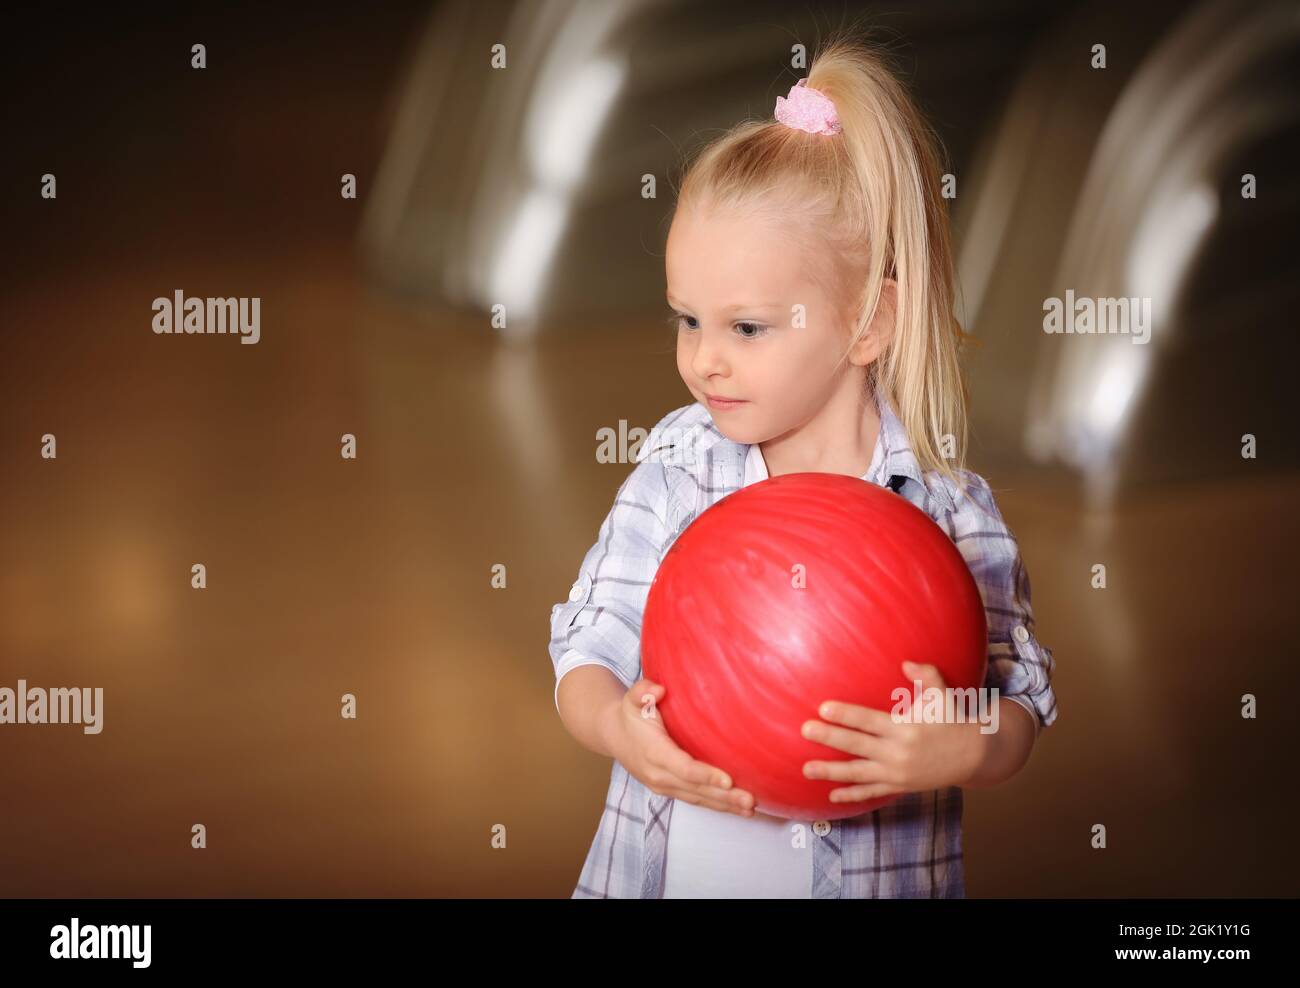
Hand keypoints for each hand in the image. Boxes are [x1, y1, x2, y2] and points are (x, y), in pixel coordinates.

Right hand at [602, 678, 755, 816]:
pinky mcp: (671, 791)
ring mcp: (664, 786)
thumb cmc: (630, 715)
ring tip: (751, 809)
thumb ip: (643, 692)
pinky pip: (697, 800)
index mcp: (654, 753)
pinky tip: (739, 809)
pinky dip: (718, 806)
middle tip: (750, 801)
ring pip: (698, 800)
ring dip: (725, 806)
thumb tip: (658, 689)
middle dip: (724, 797)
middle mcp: (659, 775)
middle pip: (695, 790)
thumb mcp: (632, 699)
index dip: (705, 775)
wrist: (614, 735)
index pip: (683, 768)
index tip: (728, 779)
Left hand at [800, 661, 985, 802]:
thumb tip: (906, 662)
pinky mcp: (899, 786)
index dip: (845, 714)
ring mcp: (897, 773)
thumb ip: (926, 675)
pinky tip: (832, 794)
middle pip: (856, 745)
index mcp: (904, 728)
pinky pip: (872, 792)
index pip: (868, 720)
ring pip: (858, 773)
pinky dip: (852, 795)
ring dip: (831, 771)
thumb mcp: (943, 695)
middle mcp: (897, 752)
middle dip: (829, 738)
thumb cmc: (953, 719)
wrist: (974, 756)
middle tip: (805, 731)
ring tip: (806, 769)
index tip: (823, 708)